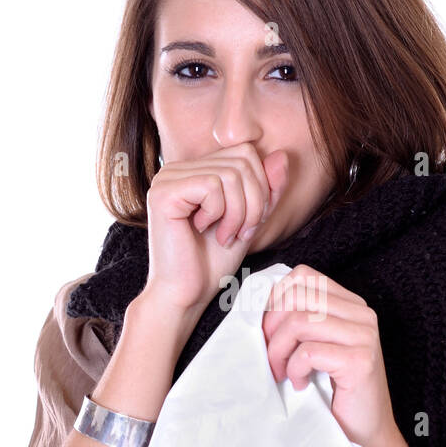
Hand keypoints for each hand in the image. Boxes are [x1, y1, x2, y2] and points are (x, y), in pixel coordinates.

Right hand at [142, 145, 289, 316]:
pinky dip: (220, 213)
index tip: (250, 223)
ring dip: (239, 212)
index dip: (261, 186)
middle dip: (254, 201)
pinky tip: (205, 230)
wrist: (186, 294)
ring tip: (226, 235)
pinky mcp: (163, 192)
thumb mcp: (251, 220)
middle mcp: (177, 168)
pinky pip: (212, 185)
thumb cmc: (213, 262)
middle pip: (242, 160)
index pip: (245, 152)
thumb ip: (266, 189)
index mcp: (195, 170)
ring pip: (231, 173)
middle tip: (241, 233)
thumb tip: (282, 155)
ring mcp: (167, 178)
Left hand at [261, 264, 409, 446]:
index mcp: (351, 304)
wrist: (365, 436)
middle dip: (271, 327)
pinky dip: (294, 369)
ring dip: (279, 351)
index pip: (303, 276)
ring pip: (299, 322)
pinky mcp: (360, 360)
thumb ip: (296, 320)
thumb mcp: (312, 347)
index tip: (267, 332)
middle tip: (271, 357)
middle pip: (296, 297)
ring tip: (282, 373)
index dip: (275, 300)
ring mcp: (365, 336)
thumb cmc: (332, 393)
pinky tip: (300, 384)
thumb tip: (255, 305)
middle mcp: (363, 314)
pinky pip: (309, 351)